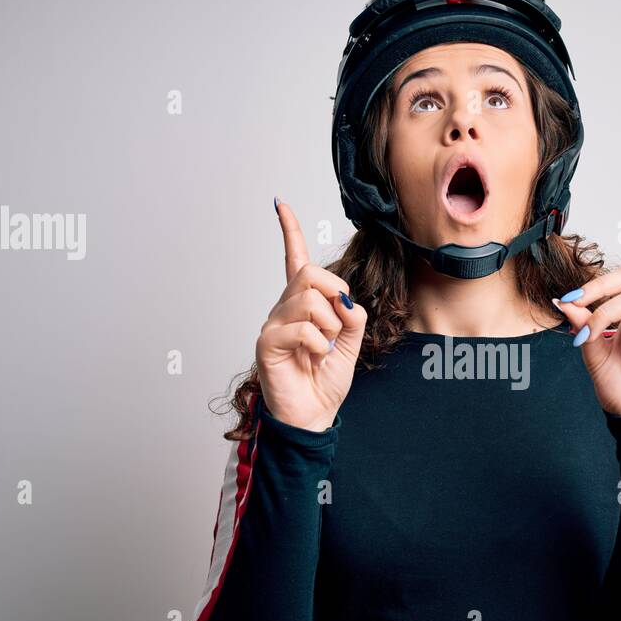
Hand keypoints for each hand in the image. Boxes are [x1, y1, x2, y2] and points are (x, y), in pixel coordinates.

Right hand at [254, 199, 367, 431]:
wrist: (312, 415)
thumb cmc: (325, 381)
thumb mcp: (351, 343)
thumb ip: (353, 317)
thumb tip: (346, 300)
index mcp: (303, 305)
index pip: (294, 259)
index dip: (289, 231)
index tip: (280, 204)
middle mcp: (284, 309)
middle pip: (310, 275)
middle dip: (335, 294)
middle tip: (338, 324)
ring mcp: (273, 325)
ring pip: (309, 300)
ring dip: (330, 325)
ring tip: (324, 348)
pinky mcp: (267, 344)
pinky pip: (303, 328)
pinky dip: (320, 344)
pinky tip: (314, 358)